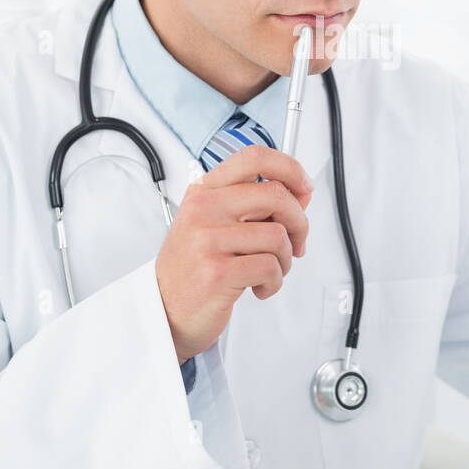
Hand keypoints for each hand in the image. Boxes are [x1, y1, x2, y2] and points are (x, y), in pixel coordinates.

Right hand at [155, 145, 313, 365]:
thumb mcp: (219, 225)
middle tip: (296, 243)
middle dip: (299, 223)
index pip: (253, 158)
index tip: (304, 186)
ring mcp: (208, 239)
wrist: (164, 309)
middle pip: (276, 195)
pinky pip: (270, 267)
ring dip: (285, 260)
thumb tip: (301, 193)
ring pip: (278, 235)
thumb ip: (258, 206)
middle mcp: (203, 209)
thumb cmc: (194, 266)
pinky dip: (274, 281)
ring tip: (268, 271)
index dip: (289, 168)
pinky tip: (259, 287)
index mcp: (204, 191)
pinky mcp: (216, 272)